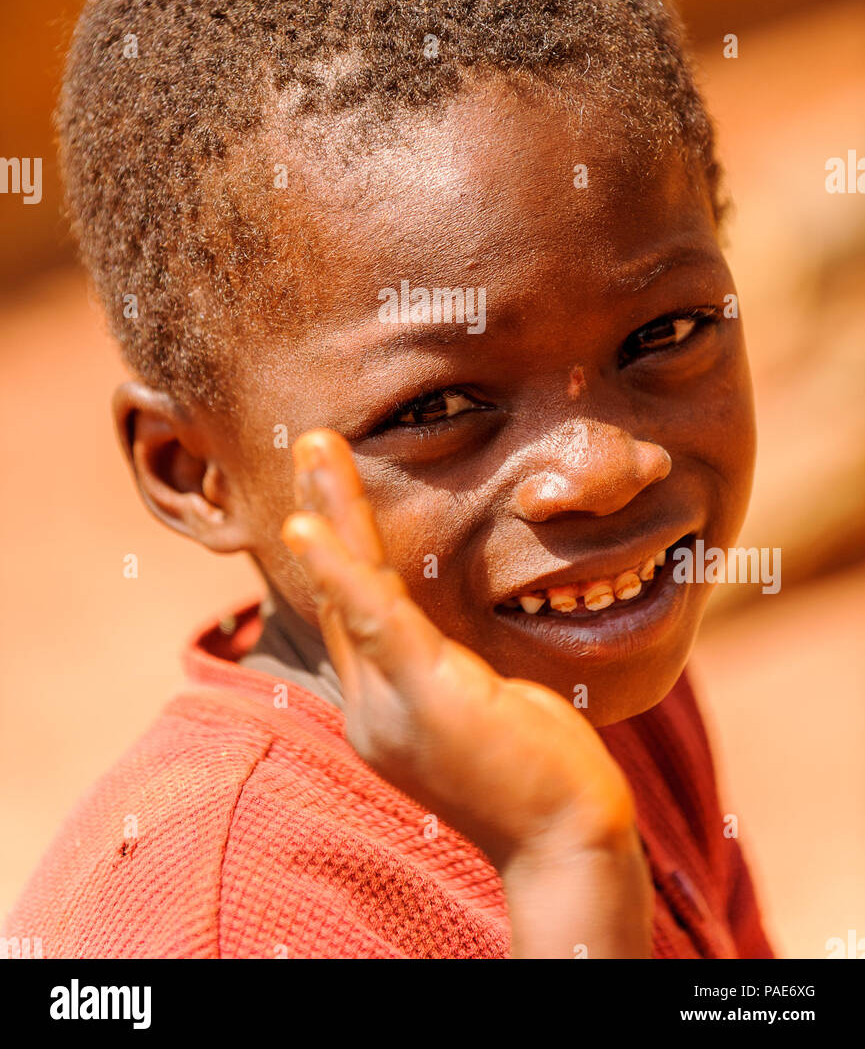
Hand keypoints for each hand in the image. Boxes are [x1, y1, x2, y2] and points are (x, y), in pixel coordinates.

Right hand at [281, 428, 652, 956]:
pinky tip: (308, 527)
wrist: (570, 841)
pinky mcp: (421, 696)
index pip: (355, 613)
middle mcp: (372, 706)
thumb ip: (453, 667)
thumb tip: (449, 633)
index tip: (329, 495)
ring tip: (316, 445)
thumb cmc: (542, 774)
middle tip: (312, 441)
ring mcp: (390, 706)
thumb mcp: (488, 705)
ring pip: (350, 591)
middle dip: (325, 512)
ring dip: (331, 512)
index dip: (339, 552)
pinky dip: (338, 568)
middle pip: (340, 592)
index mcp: (387, 706)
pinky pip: (371, 619)